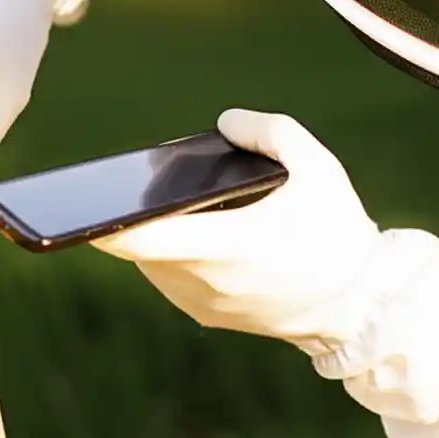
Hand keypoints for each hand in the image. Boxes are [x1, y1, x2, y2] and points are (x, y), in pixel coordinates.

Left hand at [92, 109, 381, 342]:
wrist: (358, 305)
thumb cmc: (337, 232)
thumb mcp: (318, 168)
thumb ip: (271, 132)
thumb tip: (225, 122)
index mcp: (230, 246)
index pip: (148, 239)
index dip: (109, 225)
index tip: (80, 209)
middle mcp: (208, 281)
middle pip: (143, 247)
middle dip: (130, 217)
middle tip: (110, 190)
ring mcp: (203, 304)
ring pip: (152, 263)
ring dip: (151, 235)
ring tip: (147, 205)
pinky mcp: (205, 316)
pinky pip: (169, 277)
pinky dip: (169, 254)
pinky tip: (178, 229)